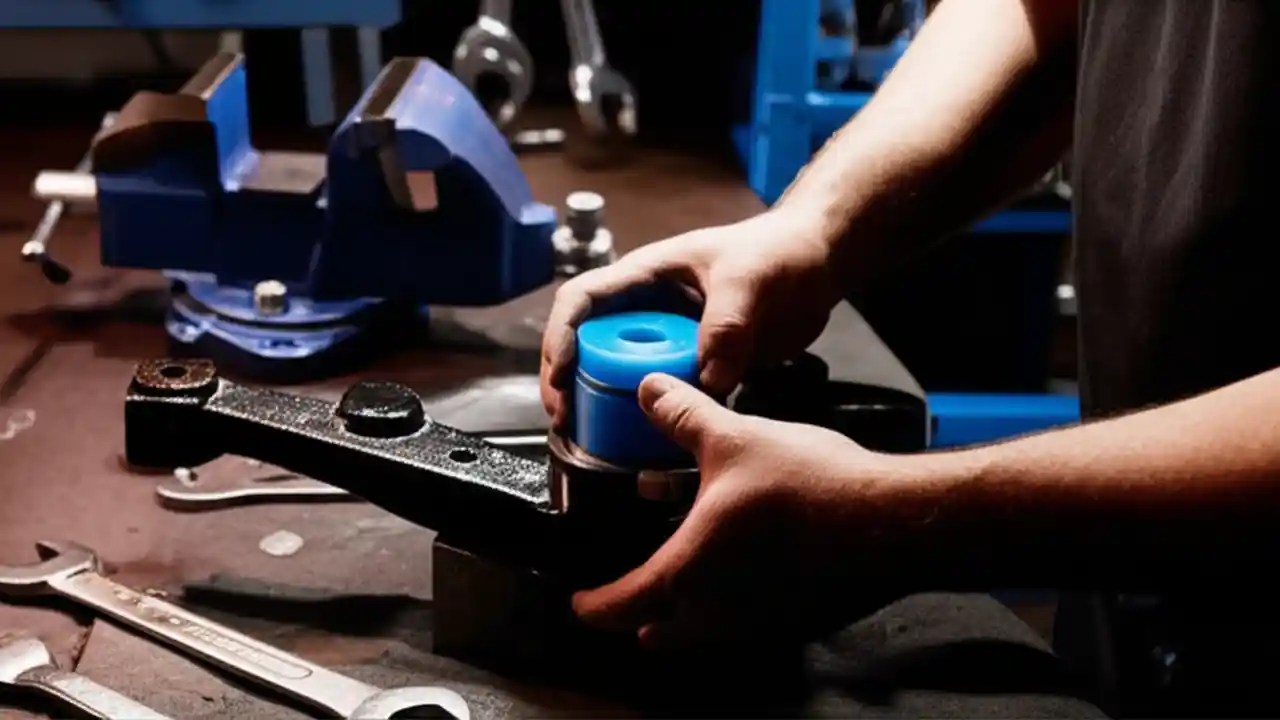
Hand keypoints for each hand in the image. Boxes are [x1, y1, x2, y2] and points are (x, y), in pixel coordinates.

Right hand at [540, 209, 845, 428]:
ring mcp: (669, 338)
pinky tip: (641, 444)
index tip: (561, 375)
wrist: (818, 265)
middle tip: (566, 421)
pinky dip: (648, 418)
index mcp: (646, 275)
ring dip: (596, 403)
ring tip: (587, 438)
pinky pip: (662, 393)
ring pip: (619, 371)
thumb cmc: (780, 252)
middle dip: (566, 381)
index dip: (561, 336)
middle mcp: (648, 308)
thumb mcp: (750, 279)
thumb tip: (709, 381)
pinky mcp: (696, 364)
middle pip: (586, 343)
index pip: (582, 300)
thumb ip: (727, 325)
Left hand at [572, 373, 927, 650]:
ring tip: (689, 568)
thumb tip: (648, 390)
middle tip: (631, 595)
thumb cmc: (809, 485)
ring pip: (705, 631)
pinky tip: (748, 564)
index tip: (580, 603)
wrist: (893, 521)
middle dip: (639, 616)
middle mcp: (718, 613)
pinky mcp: (798, 622)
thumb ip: (682, 416)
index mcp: (689, 572)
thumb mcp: (733, 438)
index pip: (621, 605)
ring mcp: (761, 625)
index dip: (594, 604)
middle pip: (660, 631)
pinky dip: (732, 603)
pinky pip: (747, 623)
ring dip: (687, 607)